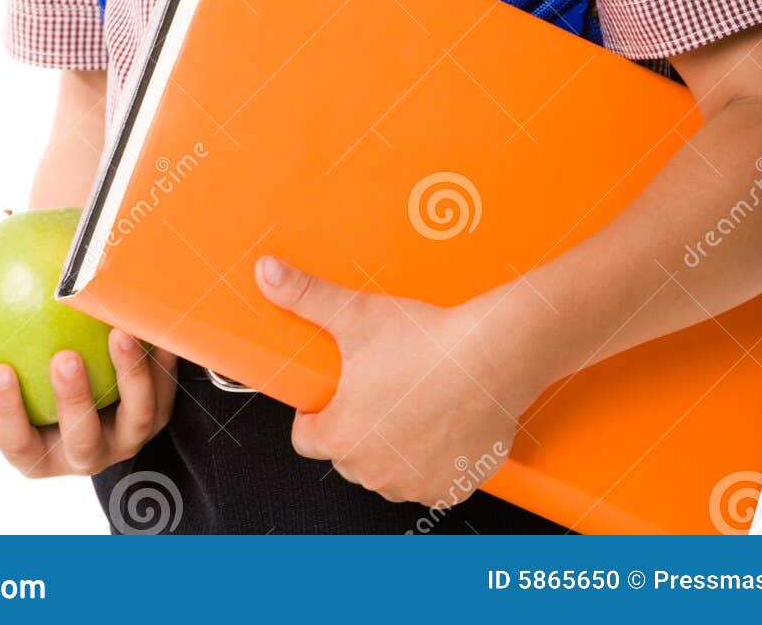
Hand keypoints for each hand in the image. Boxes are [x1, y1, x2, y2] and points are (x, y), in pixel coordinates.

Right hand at [0, 320, 178, 479]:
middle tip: (63, 357)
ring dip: (130, 377)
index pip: (17, 443)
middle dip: (73, 403)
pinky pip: (168, 386)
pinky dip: (163, 356)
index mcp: (37, 452)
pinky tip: (154, 319)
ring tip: (118, 333)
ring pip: (137, 417)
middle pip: (81, 441)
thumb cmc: (25, 386)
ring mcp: (126, 437)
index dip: (6, 413)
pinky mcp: (160, 413)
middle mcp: (84, 453)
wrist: (88, 385)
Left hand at [255, 256, 551, 508]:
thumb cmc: (427, 342)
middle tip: (379, 386)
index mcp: (342, 437)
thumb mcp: (356, 313)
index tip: (336, 391)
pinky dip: (432, 460)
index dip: (317, 412)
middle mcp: (374, 471)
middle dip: (356, 428)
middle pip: (347, 456)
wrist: (493, 357)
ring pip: (388, 470)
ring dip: (392, 447)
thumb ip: (304, 295)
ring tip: (411, 401)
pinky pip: (430, 480)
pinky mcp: (452, 488)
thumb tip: (267, 273)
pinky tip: (440, 422)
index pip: (306, 439)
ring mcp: (415, 484)